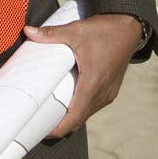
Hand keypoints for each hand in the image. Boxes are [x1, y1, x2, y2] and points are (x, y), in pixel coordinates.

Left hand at [24, 13, 142, 137]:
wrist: (130, 26)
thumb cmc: (105, 30)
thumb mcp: (76, 30)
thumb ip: (51, 33)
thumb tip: (27, 31)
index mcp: (93, 83)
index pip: (74, 117)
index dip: (58, 128)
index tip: (43, 132)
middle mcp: (103, 93)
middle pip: (79, 118)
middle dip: (61, 124)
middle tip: (40, 121)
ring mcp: (109, 92)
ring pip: (87, 113)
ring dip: (71, 116)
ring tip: (51, 112)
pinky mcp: (111, 88)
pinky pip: (93, 105)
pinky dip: (80, 108)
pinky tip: (69, 100)